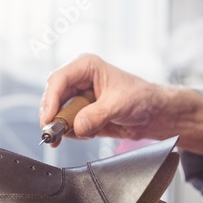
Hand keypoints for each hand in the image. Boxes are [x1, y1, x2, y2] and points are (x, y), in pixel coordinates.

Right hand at [40, 53, 202, 152]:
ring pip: (57, 112)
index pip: (58, 80)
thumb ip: (97, 116)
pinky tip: (86, 134)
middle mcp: (78, 80)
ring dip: (62, 127)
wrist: (153, 113)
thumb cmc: (141, 97)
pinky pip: (66, 124)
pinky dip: (72, 133)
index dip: (50, 100)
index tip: (49, 119)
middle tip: (53, 134)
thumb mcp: (119, 104)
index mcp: (86, 66)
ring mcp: (78, 97)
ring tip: (77, 135)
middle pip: (52, 96)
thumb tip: (77, 126)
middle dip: (52, 116)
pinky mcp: (80, 113)